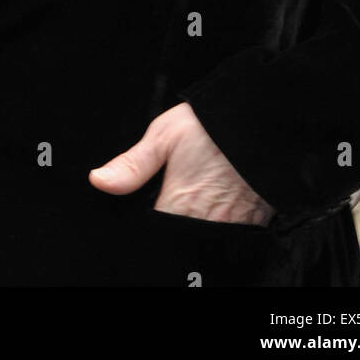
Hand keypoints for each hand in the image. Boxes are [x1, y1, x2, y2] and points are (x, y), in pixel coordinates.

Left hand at [89, 102, 274, 225]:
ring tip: (196, 201)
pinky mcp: (254, 223)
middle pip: (180, 240)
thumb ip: (132, 165)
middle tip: (175, 197)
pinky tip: (217, 206)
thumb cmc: (210, 126)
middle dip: (173, 225)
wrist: (260, 119)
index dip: (148, 224)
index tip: (150, 208)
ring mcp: (233, 226)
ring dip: (196, 226)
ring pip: (204, 240)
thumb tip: (99, 181)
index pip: (154, 233)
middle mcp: (206, 223)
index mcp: (178, 206)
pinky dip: (222, 225)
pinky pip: (231, 236)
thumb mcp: (165, 135)